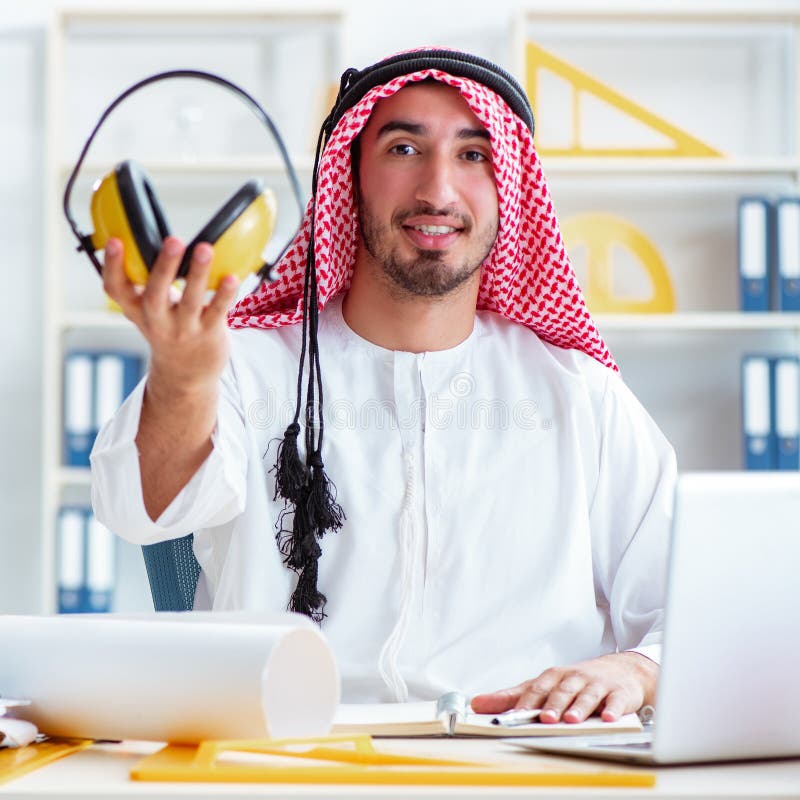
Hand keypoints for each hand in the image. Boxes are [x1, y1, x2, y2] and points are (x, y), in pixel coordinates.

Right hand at [102, 236, 238, 393]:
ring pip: (190, 301)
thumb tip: (153, 238)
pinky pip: (217, 311)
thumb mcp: (149, 309)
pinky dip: (224, 294)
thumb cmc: (168, 328)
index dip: (112, 266)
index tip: (114, 241)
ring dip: (198, 274)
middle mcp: (157, 320)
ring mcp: (184, 329)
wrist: (186, 374)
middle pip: (156, 293)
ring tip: (205, 249)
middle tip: (173, 239)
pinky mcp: (208, 334)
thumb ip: (147, 281)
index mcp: (137, 309)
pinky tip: (231, 277)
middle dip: (164, 266)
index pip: (116, 288)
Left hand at [470, 652, 657, 723]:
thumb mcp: (544, 686)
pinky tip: (608, 718)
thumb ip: (512, 696)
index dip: (523, 703)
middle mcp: (573, 679)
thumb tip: (477, 704)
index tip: (510, 717)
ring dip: (578, 707)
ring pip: (586, 695)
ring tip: (570, 720)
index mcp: (553, 677)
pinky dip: (613, 710)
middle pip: (560, 691)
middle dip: (551, 704)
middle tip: (543, 718)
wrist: (621, 670)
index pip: (534, 689)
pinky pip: (616, 702)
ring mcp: (597, 685)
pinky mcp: (619, 694)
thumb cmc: (576, 681)